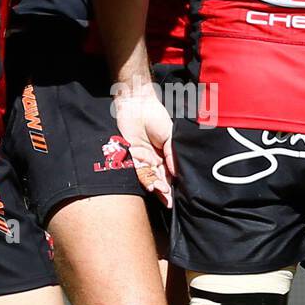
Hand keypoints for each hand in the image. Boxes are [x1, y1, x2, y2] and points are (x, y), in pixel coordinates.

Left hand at [114, 85, 174, 206]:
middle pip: (157, 178)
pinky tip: (151, 185)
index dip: (171, 185)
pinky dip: (144, 177)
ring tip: (163, 195)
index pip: (168, 174)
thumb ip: (172, 154)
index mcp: (163, 155)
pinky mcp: (129, 155)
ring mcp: (140, 158)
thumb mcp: (170, 136)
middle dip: (163, 191)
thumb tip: (176, 173)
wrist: (138, 103)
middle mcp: (151, 159)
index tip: (175, 196)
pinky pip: (137, 169)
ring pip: (148, 176)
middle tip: (169, 201)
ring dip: (155, 187)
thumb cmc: (155, 116)